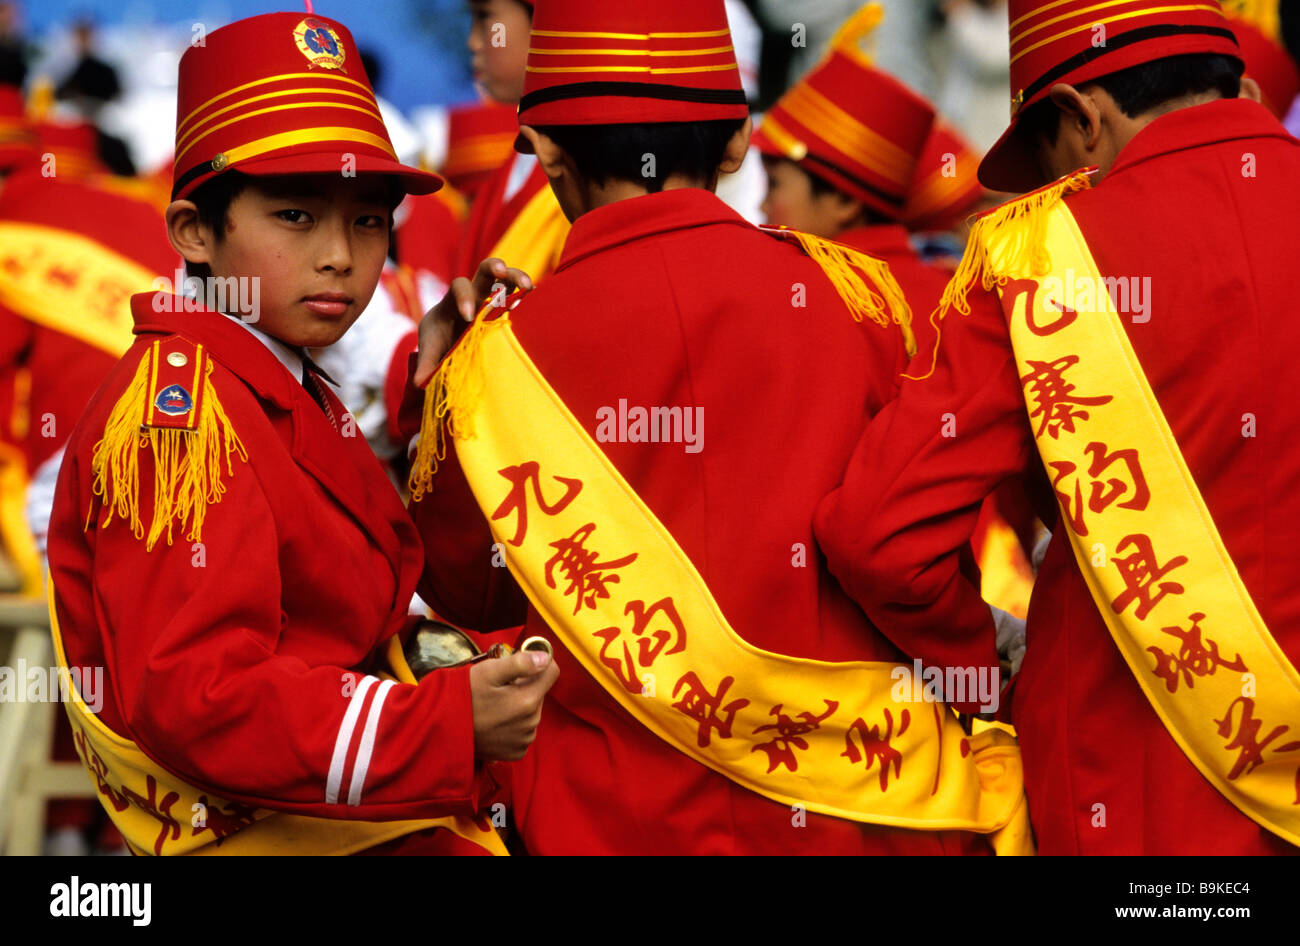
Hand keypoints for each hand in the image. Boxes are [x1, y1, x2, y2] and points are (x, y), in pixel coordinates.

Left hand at [413, 257, 533, 388]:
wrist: (445, 338)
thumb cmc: (437, 342)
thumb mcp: (429, 351)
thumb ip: (425, 364)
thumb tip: (419, 384)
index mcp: (453, 301)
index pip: (458, 288)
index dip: (463, 298)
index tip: (468, 316)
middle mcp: (474, 296)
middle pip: (484, 271)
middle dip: (493, 267)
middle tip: (502, 270)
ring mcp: (492, 301)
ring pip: (505, 280)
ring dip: (517, 277)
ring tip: (529, 286)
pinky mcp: (505, 311)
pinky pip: (517, 297)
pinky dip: (528, 297)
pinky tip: (538, 300)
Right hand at [469, 647, 557, 760]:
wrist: (442, 731)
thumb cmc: (463, 697)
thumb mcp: (488, 672)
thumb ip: (520, 663)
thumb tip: (546, 658)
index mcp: (528, 701)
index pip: (552, 672)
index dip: (538, 663)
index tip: (519, 664)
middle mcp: (532, 723)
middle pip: (539, 692)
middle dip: (524, 686)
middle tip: (498, 687)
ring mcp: (524, 740)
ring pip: (531, 711)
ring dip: (519, 705)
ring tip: (493, 706)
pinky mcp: (516, 752)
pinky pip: (523, 731)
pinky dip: (513, 724)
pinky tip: (494, 722)